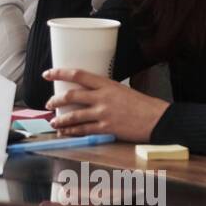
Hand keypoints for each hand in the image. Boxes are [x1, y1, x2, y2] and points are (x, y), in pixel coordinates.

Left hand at [42, 67, 169, 142]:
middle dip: (55, 100)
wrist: (158, 119)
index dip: (59, 73)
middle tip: (48, 104)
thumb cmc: (142, 104)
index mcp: (106, 84)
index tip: (47, 74)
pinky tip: (65, 132)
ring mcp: (103, 113)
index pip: (78, 75)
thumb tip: (89, 94)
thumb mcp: (122, 90)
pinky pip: (84, 130)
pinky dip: (72, 131)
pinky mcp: (107, 128)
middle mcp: (103, 97)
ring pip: (74, 115)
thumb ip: (104, 91)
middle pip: (71, 96)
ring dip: (60, 119)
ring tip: (53, 121)